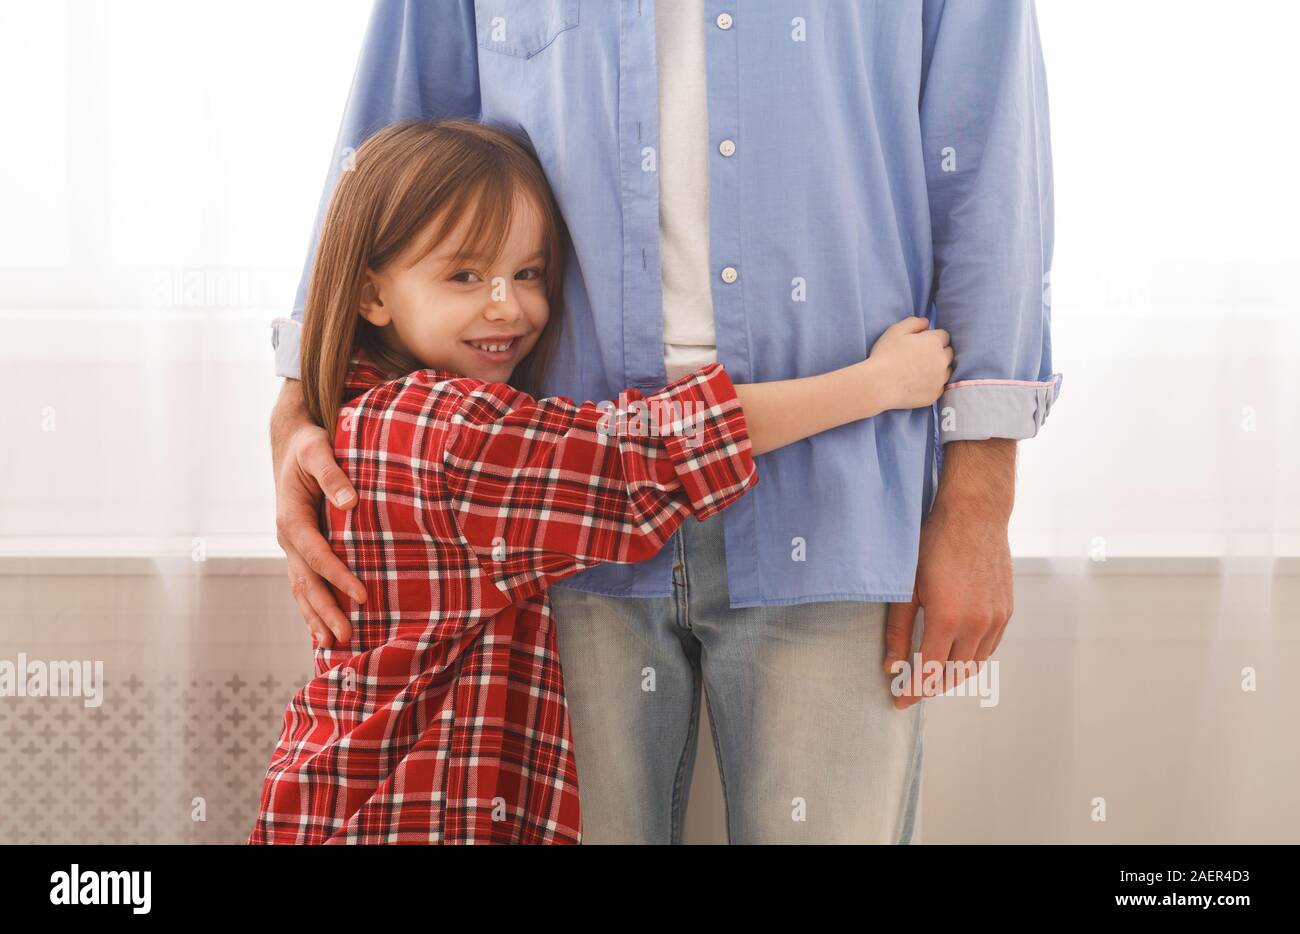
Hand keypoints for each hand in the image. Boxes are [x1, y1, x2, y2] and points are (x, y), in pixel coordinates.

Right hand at [272, 380, 364, 647]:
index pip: (316, 553)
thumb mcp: (319, 450)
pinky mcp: (298, 547)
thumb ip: (333, 474)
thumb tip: (350, 502)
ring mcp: (290, 544)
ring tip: (334, 643)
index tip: (363, 595)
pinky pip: (302, 582)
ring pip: (301, 587)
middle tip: (347, 637)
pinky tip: (321, 629)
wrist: (290, 440)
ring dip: (316, 616)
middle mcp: (287, 535)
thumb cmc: (309, 442)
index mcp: (290, 516)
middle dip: (325, 610)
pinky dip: (311, 606)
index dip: (338, 575)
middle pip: (305, 581)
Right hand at [865, 316, 952, 410]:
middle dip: (939, 352)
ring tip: (920, 371)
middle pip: (949, 353)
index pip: (944, 336)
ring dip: (938, 369)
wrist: (878, 385)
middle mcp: (942, 360)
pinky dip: (932, 384)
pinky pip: (939, 387)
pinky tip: (919, 384)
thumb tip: (927, 322)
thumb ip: (914, 322)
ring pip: (946, 371)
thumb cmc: (885, 355)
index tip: (922, 343)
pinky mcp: (935, 394)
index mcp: (934, 342)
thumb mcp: (895, 331)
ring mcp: (940, 379)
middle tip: (921, 357)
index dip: (933, 338)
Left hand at [883, 440, 1014, 708]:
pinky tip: (956, 654)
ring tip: (931, 675)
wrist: (975, 515)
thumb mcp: (905, 587)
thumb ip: (898, 630)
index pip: (930, 672)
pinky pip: (989, 647)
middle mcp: (977, 624)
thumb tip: (891, 666)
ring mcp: (996, 619)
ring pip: (974, 664)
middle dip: (931, 686)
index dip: (913, 690)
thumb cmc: (933, 544)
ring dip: (952, 675)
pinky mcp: (1007, 611)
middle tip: (911, 688)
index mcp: (948, 620)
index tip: (899, 701)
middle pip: (954, 674)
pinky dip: (971, 658)